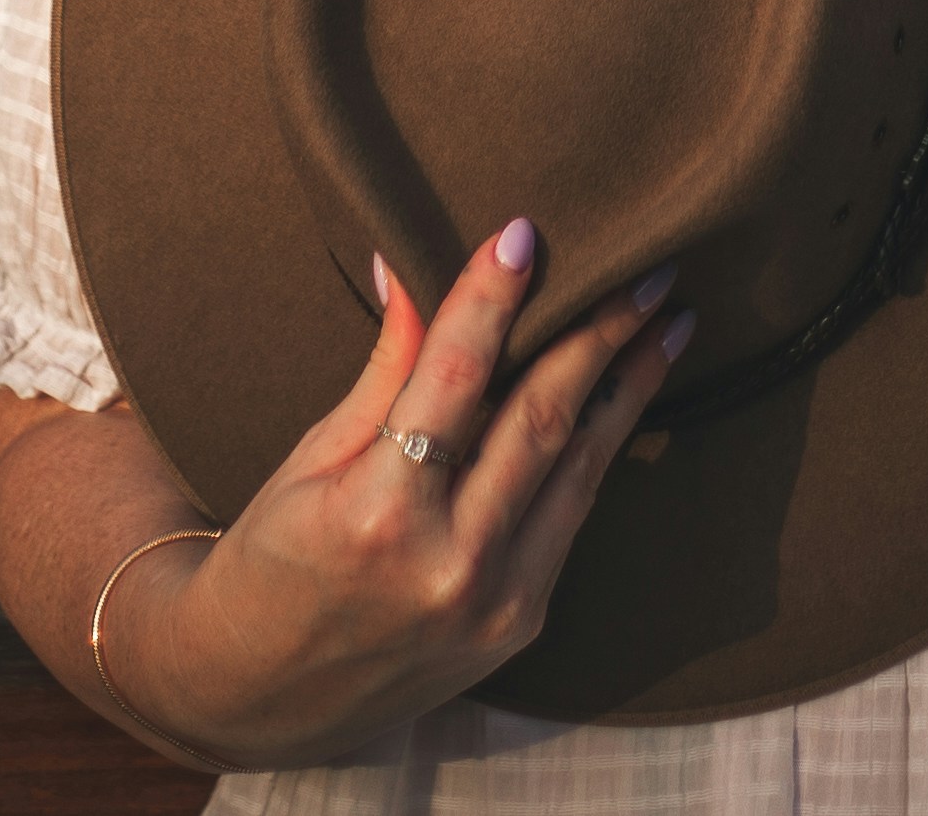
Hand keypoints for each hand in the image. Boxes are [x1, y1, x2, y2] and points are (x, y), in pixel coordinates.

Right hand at [107, 221, 696, 768]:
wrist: (259, 695)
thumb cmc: (270, 561)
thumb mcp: (309, 458)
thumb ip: (383, 370)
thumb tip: (408, 265)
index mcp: (377, 514)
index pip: (451, 380)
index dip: (490, 300)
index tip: (524, 232)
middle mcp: (447, 564)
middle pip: (541, 420)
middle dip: (599, 335)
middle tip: (647, 269)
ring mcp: (494, 604)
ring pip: (579, 469)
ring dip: (628, 389)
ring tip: (668, 324)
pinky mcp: (519, 624)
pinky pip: (569, 515)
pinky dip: (596, 449)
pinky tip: (624, 398)